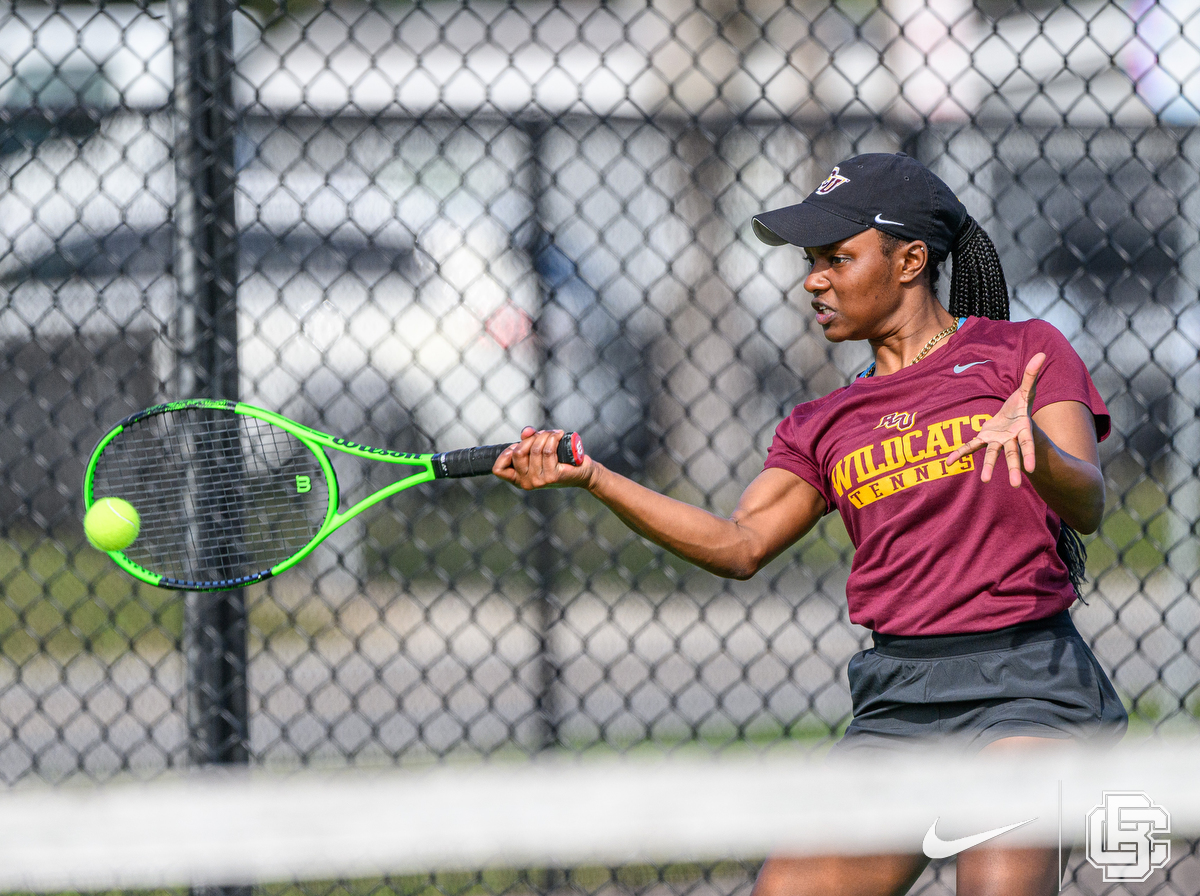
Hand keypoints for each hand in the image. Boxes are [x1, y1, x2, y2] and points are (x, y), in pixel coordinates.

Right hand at [492, 426, 594, 489]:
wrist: (582, 471)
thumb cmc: (558, 460)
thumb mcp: (538, 450)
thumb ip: (527, 440)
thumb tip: (526, 432)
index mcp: (519, 479)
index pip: (498, 469)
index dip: (505, 452)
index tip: (517, 444)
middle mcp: (526, 483)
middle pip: (517, 452)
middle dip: (529, 438)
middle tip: (542, 435)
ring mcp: (539, 481)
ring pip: (535, 449)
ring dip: (544, 435)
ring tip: (553, 434)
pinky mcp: (553, 476)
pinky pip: (548, 450)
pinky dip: (553, 437)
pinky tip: (559, 434)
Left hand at [945, 353, 1044, 486]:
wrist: (1013, 414)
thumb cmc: (1022, 405)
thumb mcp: (1027, 388)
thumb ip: (1032, 374)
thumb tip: (1042, 353)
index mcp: (1023, 428)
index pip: (1027, 443)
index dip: (1028, 454)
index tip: (1030, 468)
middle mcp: (1010, 438)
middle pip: (1013, 454)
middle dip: (1014, 468)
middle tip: (1015, 484)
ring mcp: (996, 441)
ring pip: (992, 454)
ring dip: (988, 467)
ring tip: (984, 481)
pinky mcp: (984, 439)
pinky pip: (971, 447)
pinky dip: (960, 453)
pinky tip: (948, 462)